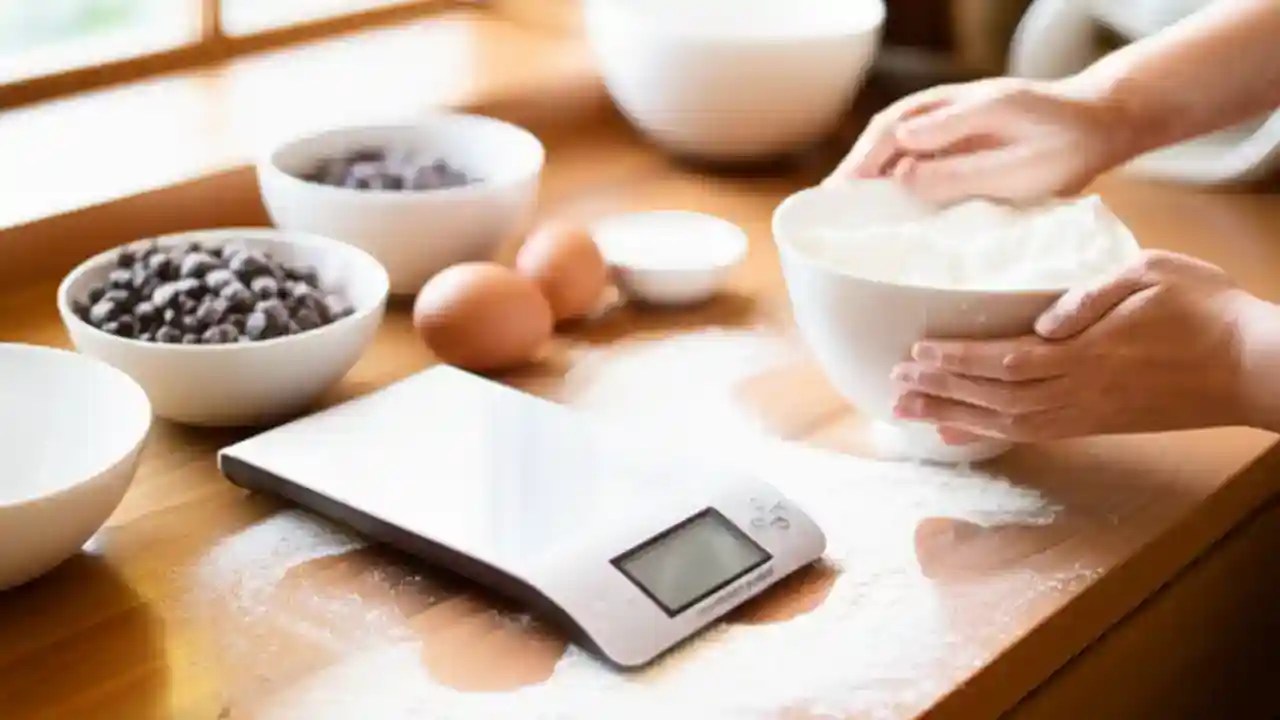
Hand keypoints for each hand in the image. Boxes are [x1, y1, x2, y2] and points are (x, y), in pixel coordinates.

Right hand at [829, 77, 1133, 204]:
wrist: (1098, 124)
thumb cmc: (1062, 144)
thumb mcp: (1016, 162)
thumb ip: (958, 166)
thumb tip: (899, 173)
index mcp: (954, 108)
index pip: (889, 135)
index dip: (859, 166)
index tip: (836, 198)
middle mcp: (942, 111)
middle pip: (881, 139)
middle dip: (851, 174)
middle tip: (824, 215)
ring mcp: (947, 123)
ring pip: (892, 147)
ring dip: (866, 178)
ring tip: (842, 216)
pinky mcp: (955, 141)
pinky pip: (911, 157)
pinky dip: (889, 180)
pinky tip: (880, 208)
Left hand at [889, 251, 1257, 442]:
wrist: (1253, 368)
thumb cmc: (1207, 310)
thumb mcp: (1154, 274)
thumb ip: (1094, 294)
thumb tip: (1044, 319)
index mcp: (1088, 353)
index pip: (1005, 360)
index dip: (956, 360)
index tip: (914, 352)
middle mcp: (1078, 391)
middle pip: (993, 396)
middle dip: (939, 390)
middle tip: (892, 384)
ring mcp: (1086, 414)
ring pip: (1004, 421)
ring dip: (951, 417)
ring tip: (906, 412)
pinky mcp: (1095, 424)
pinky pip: (1030, 434)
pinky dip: (986, 435)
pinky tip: (957, 435)